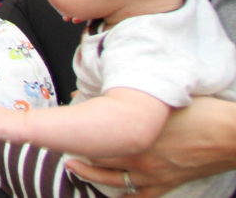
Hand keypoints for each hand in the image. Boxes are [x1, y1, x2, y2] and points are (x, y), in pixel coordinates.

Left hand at [66, 97, 235, 197]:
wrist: (229, 134)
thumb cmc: (198, 111)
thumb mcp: (157, 99)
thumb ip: (130, 99)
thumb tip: (105, 90)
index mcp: (132, 135)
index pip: (90, 136)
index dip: (71, 130)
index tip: (58, 123)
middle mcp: (137, 158)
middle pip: (96, 158)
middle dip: (76, 151)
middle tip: (60, 144)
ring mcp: (152, 175)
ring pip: (110, 180)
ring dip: (89, 174)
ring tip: (74, 166)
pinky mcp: (167, 185)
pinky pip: (139, 197)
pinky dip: (124, 197)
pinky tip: (114, 194)